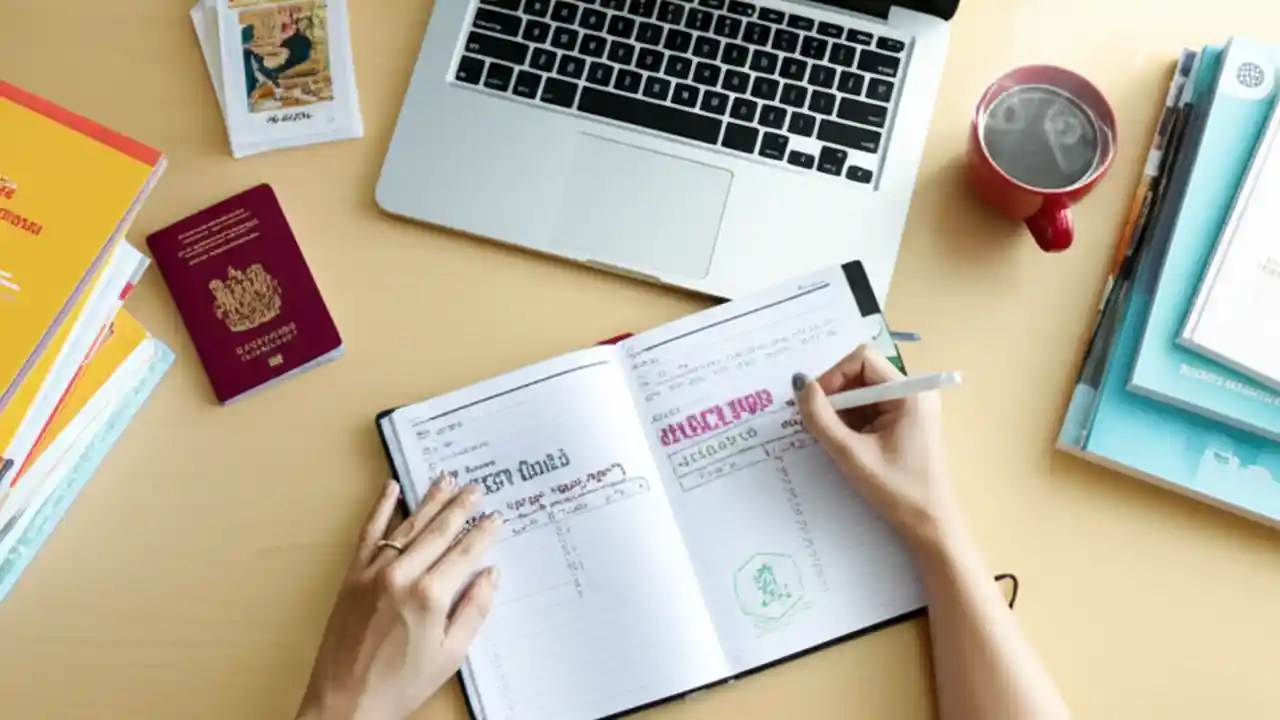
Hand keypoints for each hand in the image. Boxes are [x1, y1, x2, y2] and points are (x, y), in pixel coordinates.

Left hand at [296, 477, 500, 719]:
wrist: (346, 704)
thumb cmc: (402, 684)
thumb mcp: (451, 654)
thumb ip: (474, 610)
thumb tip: (491, 574)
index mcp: (430, 596)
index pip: (465, 552)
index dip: (484, 532)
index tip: (497, 517)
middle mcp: (401, 575)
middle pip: (438, 531)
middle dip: (460, 507)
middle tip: (476, 487)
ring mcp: (373, 572)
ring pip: (407, 525)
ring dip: (429, 501)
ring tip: (446, 479)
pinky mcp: (352, 576)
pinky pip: (368, 533)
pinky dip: (379, 508)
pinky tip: (391, 488)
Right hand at [794, 345, 959, 549]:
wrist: (931, 525)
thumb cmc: (897, 491)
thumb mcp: (852, 455)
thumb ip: (821, 418)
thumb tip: (799, 384)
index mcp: (908, 393)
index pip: (862, 359)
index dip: (833, 376)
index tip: (816, 404)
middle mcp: (913, 393)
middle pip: (862, 373)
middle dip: (835, 395)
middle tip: (818, 423)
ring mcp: (911, 408)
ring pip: (863, 392)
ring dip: (842, 410)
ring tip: (833, 438)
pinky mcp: (905, 423)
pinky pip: (870, 409)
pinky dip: (852, 421)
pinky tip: (846, 444)